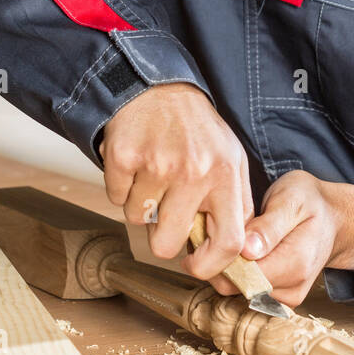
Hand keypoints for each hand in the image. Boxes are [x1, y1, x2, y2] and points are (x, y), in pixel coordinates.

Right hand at [99, 82, 252, 284]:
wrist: (158, 89)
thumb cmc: (198, 131)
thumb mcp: (232, 160)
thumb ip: (237, 203)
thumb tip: (237, 251)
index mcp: (226, 176)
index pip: (229, 241)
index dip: (210, 265)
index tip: (195, 265)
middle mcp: (194, 172)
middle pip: (166, 244)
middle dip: (161, 237)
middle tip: (167, 212)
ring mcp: (157, 165)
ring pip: (137, 222)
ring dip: (142, 206)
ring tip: (155, 177)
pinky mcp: (124, 158)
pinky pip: (116, 199)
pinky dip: (122, 188)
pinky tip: (137, 165)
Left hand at [208, 169, 353, 306]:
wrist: (333, 219)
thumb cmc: (310, 203)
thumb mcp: (291, 199)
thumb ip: (270, 225)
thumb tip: (247, 250)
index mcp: (296, 262)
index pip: (242, 272)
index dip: (224, 253)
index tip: (223, 229)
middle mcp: (293, 286)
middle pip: (237, 285)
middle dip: (225, 259)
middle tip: (233, 229)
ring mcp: (287, 297)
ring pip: (238, 289)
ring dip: (233, 266)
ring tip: (245, 239)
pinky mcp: (281, 300)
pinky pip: (247, 291)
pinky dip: (242, 273)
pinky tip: (251, 254)